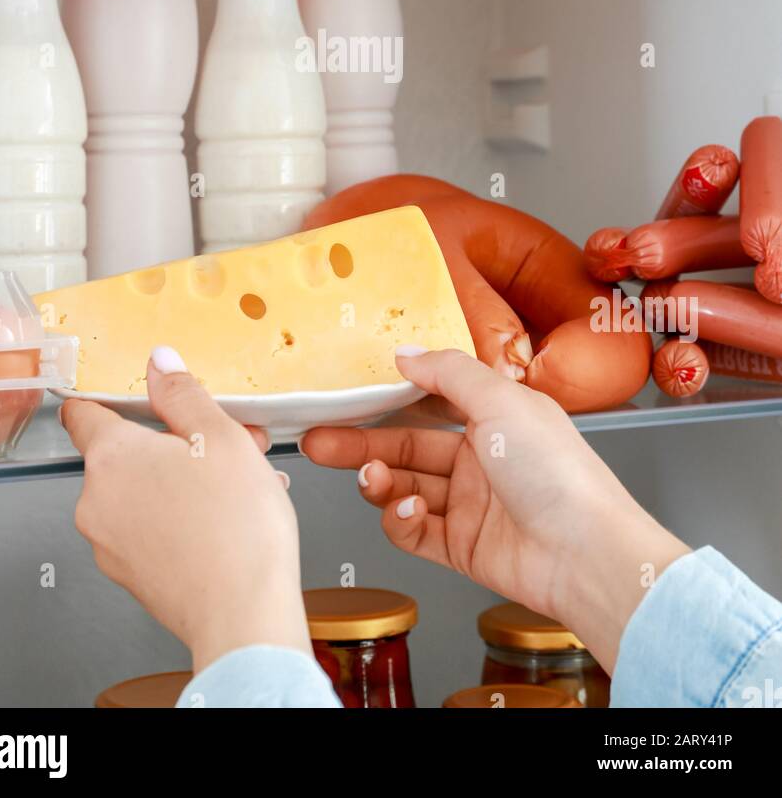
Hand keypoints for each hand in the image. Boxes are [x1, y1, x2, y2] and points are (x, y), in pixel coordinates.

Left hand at [61, 349, 311, 673]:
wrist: (243, 615)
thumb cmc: (235, 529)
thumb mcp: (221, 436)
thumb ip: (182, 393)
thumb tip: (159, 363)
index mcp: (111, 457)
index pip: (83, 412)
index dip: (110, 398)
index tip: (133, 395)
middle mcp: (97, 501)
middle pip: (125, 453)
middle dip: (174, 442)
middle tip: (224, 443)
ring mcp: (109, 544)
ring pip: (141, 492)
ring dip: (182, 479)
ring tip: (238, 485)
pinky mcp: (131, 575)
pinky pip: (149, 529)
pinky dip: (179, 517)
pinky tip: (226, 520)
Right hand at [301, 349, 688, 673]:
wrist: (586, 554)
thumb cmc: (558, 473)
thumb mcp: (501, 400)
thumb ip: (448, 372)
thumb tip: (406, 352)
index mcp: (495, 416)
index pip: (430, 400)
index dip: (389, 397)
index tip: (348, 395)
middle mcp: (482, 458)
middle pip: (406, 444)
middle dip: (361, 442)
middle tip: (319, 441)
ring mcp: (471, 504)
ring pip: (405, 486)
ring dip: (379, 480)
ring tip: (369, 477)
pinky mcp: (463, 547)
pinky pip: (414, 530)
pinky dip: (399, 520)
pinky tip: (402, 511)